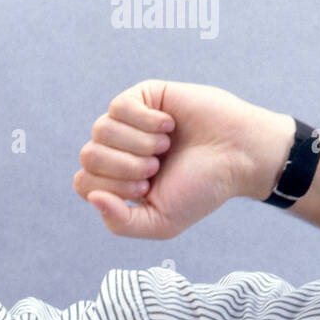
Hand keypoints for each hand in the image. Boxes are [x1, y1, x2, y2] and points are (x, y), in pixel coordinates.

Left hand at [74, 79, 289, 238]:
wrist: (236, 156)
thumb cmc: (201, 189)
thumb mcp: (160, 222)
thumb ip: (120, 222)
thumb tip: (92, 198)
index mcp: (114, 182)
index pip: (83, 183)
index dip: (113, 187)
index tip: (147, 187)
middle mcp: (116, 151)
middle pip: (88, 156)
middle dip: (125, 167)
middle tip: (156, 167)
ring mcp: (127, 123)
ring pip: (100, 130)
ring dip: (138, 143)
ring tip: (164, 147)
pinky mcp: (143, 96)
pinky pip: (119, 106)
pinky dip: (146, 121)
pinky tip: (168, 126)